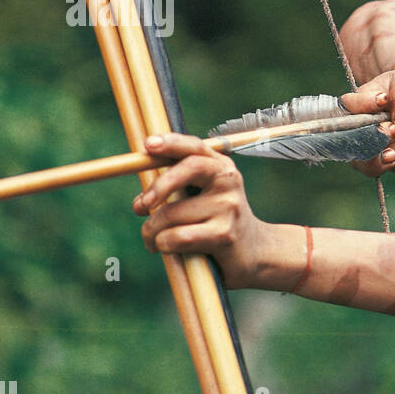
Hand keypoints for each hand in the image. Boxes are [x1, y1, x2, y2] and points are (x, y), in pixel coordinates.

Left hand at [132, 133, 272, 287]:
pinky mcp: (224, 234)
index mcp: (220, 167)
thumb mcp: (201, 198)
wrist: (255, 251)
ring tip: (152, 239)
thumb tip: (141, 201)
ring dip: (151, 231)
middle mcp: (228, 182)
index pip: (195, 147)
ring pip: (171, 213)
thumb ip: (176, 190)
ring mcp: (229, 207)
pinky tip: (167, 249)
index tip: (149, 144)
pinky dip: (163, 245)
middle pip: (188, 168)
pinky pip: (177, 237)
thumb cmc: (217, 222)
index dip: (172, 143)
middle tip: (139, 207)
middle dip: (158, 187)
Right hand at [339, 67, 394, 176]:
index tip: (383, 99)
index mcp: (360, 105)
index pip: (348, 107)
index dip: (362, 105)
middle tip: (392, 129)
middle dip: (370, 140)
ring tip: (394, 154)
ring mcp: (381, 149)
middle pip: (351, 145)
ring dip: (382, 161)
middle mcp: (365, 131)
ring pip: (371, 167)